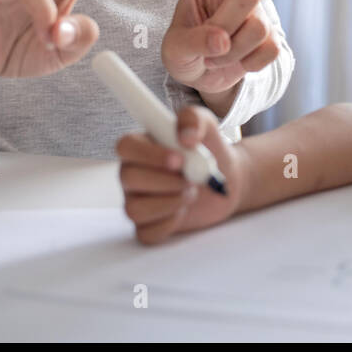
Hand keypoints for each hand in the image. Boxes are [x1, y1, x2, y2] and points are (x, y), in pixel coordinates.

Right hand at [117, 105, 246, 243]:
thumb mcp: (207, 125)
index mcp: (141, 145)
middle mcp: (133, 173)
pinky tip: (183, 211)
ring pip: (134, 209)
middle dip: (165, 181)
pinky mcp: (147, 225)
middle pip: (128, 178)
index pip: (125, 146)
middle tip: (191, 178)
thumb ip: (194, 118)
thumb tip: (185, 136)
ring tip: (191, 192)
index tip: (179, 159)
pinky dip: (170, 223)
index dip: (149, 154)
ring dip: (170, 202)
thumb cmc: (209, 150)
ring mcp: (137, 200)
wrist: (226, 180)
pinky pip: (147, 233)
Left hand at [161, 0, 279, 94]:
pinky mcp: (271, 38)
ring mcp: (256, 12)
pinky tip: (236, 63)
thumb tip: (221, 40)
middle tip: (207, 44)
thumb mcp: (176, 50)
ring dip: (232, 53)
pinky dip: (248, 64)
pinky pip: (269, 50)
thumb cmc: (184, 53)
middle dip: (224, 28)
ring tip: (217, 56)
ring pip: (258, 28)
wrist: (205, 80)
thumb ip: (194, 42)